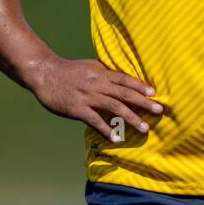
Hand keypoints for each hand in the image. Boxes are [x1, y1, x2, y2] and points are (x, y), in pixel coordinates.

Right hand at [22, 57, 162, 140]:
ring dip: (131, 118)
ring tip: (144, 128)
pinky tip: (116, 137)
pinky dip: (107, 129)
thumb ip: (105, 74)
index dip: (140, 86)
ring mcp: (88, 96)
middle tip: (159, 110)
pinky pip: (95, 120)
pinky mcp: (77, 108)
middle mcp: (97, 83)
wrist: (44, 73)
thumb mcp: (90, 67)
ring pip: (114, 107)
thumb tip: (122, 82)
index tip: (154, 93)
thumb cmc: (68, 71)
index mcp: (101, 73)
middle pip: (125, 93)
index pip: (125, 80)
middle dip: (143, 102)